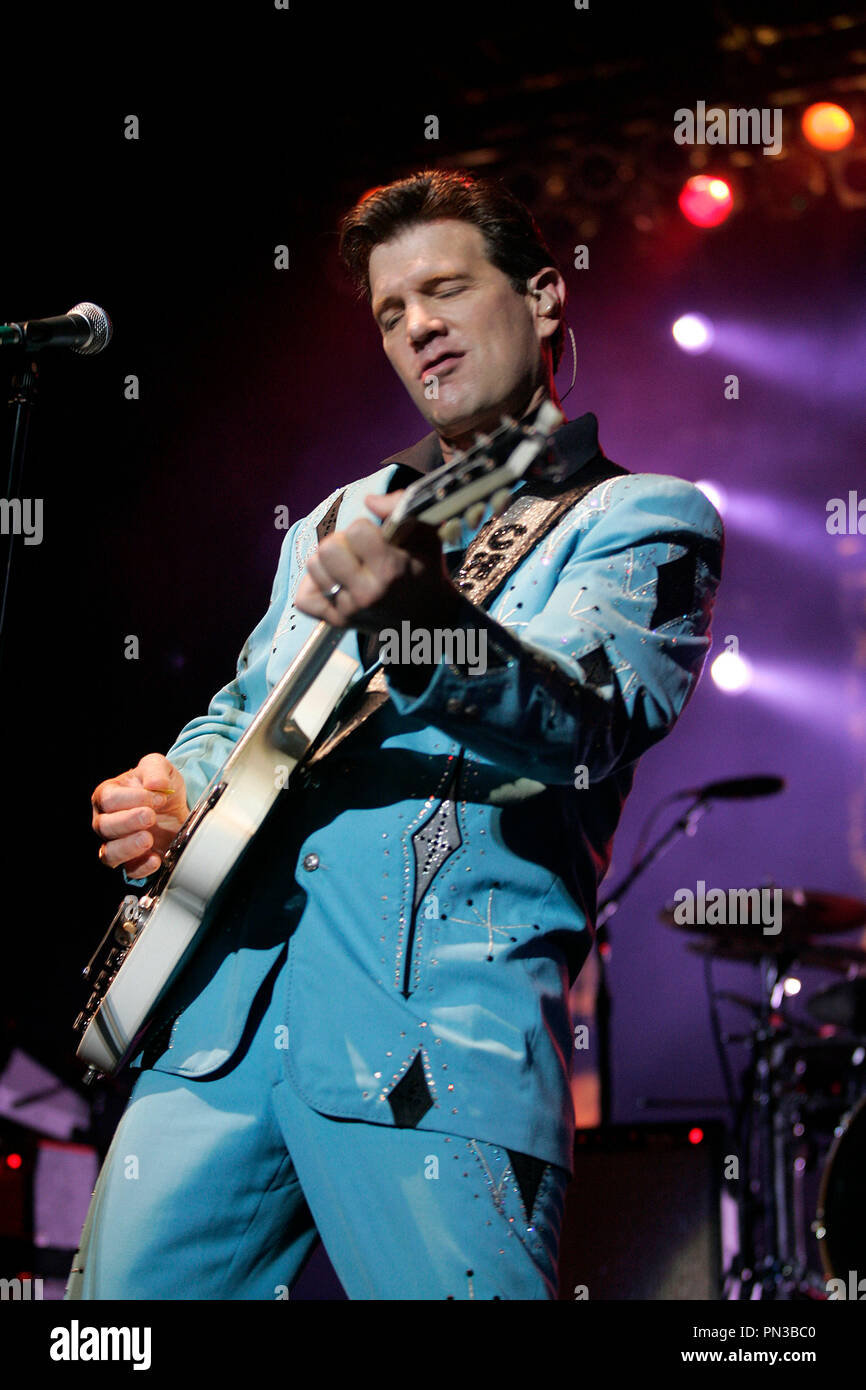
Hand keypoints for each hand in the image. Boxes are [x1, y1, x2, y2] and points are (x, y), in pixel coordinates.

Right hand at [92, 753, 189, 875]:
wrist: (176, 810)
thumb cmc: (160, 789)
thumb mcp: (159, 767)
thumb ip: (155, 769)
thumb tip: (155, 784)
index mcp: (107, 795)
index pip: (108, 799)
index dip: (131, 799)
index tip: (158, 797)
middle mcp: (106, 822)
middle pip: (104, 826)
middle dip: (128, 822)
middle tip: (151, 817)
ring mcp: (117, 844)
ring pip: (109, 853)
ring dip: (128, 847)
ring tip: (149, 839)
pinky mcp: (133, 862)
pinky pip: (129, 871)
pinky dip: (142, 868)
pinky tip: (156, 858)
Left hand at [294, 491, 462, 632]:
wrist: (430, 616)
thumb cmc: (425, 569)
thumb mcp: (426, 533)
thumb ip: (400, 506)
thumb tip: (369, 500)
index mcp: (390, 569)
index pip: (356, 530)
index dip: (365, 528)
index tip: (377, 539)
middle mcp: (367, 593)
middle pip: (327, 549)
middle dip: (342, 543)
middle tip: (358, 551)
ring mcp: (349, 610)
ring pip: (314, 567)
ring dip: (329, 562)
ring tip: (349, 566)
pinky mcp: (336, 622)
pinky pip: (304, 599)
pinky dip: (314, 586)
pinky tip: (334, 581)